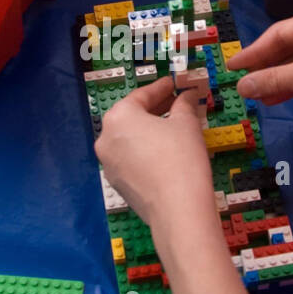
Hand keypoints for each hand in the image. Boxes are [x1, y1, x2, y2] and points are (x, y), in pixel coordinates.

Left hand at [94, 78, 215, 228]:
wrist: (177, 210)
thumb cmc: (181, 158)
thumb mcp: (186, 124)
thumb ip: (184, 104)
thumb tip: (187, 96)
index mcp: (118, 117)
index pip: (142, 95)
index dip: (162, 88)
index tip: (175, 83)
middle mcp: (106, 139)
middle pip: (133, 117)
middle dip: (156, 109)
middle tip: (177, 103)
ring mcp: (109, 164)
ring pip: (131, 140)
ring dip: (151, 131)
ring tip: (175, 128)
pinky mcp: (118, 184)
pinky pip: (132, 159)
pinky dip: (146, 152)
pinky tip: (167, 154)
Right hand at [228, 5, 292, 120]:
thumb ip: (275, 80)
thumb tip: (242, 86)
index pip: (279, 33)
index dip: (254, 51)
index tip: (233, 67)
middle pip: (287, 48)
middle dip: (265, 67)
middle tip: (240, 82)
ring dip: (277, 79)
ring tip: (254, 95)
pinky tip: (275, 98)